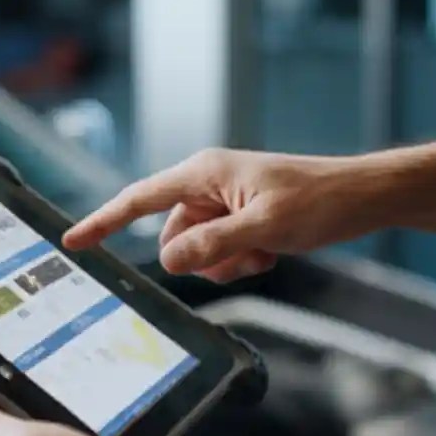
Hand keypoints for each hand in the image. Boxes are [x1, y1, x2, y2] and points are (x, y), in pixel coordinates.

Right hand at [64, 149, 383, 282]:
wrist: (361, 198)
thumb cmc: (319, 201)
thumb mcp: (264, 228)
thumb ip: (212, 245)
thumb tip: (169, 261)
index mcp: (204, 173)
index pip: (139, 199)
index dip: (103, 221)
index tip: (74, 241)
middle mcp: (207, 185)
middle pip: (173, 237)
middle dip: (202, 257)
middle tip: (246, 253)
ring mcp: (224, 204)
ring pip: (197, 251)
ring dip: (226, 262)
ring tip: (265, 250)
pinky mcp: (240, 219)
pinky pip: (220, 254)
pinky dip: (241, 261)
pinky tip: (272, 252)